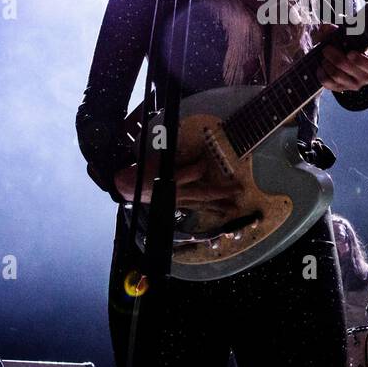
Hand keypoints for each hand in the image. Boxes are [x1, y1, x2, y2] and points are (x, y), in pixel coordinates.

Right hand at [113, 153, 243, 212]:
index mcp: (171, 181)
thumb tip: (193, 155)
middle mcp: (177, 193)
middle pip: (203, 194)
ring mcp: (178, 200)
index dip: (200, 166)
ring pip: (202, 203)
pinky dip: (208, 209)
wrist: (128, 187)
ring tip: (234, 207)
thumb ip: (175, 158)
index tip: (206, 159)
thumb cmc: (142, 171)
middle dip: (222, 192)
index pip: (192, 173)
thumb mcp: (157, 160)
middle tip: (239, 190)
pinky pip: (196, 207)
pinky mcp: (177, 204)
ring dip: (219, 205)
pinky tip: (219, 211)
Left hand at [312, 24, 367, 93]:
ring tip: (324, 56)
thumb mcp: (354, 40)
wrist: (352, 66)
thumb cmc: (355, 48)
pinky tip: (321, 65)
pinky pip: (327, 83)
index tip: (349, 52)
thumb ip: (343, 30)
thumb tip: (327, 27)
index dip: (359, 60)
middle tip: (327, 48)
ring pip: (335, 75)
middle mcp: (365, 79)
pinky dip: (321, 73)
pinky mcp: (340, 89)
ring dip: (327, 63)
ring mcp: (352, 86)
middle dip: (334, 56)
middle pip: (346, 67)